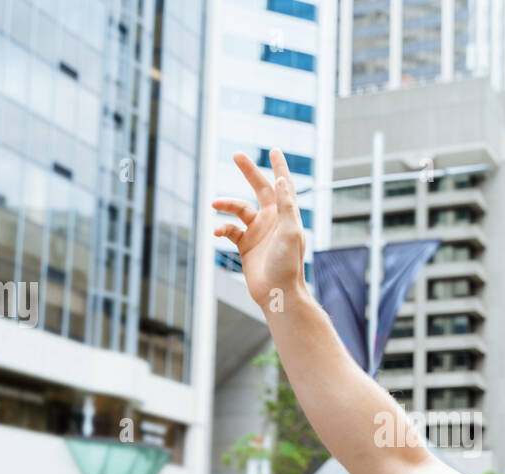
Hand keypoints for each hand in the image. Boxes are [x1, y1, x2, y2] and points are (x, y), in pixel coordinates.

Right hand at [213, 149, 307, 307]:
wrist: (277, 292)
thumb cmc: (288, 264)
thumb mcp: (290, 233)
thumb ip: (286, 206)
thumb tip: (281, 180)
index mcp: (286, 215)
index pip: (283, 184)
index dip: (279, 167)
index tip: (274, 150)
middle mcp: (272, 220)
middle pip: (259, 189)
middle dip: (248, 172)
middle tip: (236, 155)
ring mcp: (258, 232)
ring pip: (239, 209)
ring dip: (227, 204)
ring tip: (214, 203)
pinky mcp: (246, 245)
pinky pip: (230, 230)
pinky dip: (222, 227)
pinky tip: (217, 231)